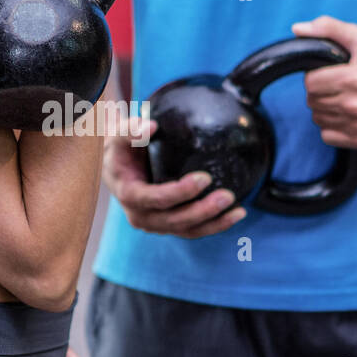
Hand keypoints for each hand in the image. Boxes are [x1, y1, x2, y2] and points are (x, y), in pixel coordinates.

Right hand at [103, 115, 245, 237]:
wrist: (118, 166)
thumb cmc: (121, 148)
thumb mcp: (118, 134)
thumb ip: (131, 128)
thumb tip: (152, 126)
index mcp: (128, 194)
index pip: (155, 198)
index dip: (180, 192)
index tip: (204, 178)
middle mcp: (140, 216)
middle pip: (174, 220)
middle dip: (202, 211)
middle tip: (227, 196)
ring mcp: (155, 224)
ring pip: (186, 230)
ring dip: (213, 223)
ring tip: (238, 212)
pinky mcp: (169, 225)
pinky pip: (193, 230)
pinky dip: (214, 225)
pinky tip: (235, 215)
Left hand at [292, 16, 356, 148]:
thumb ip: (328, 28)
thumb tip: (297, 28)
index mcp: (355, 79)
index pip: (310, 84)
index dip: (315, 76)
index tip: (327, 73)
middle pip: (313, 102)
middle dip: (319, 91)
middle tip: (336, 84)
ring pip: (319, 119)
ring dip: (324, 108)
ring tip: (342, 97)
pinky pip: (328, 136)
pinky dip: (332, 126)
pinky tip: (346, 113)